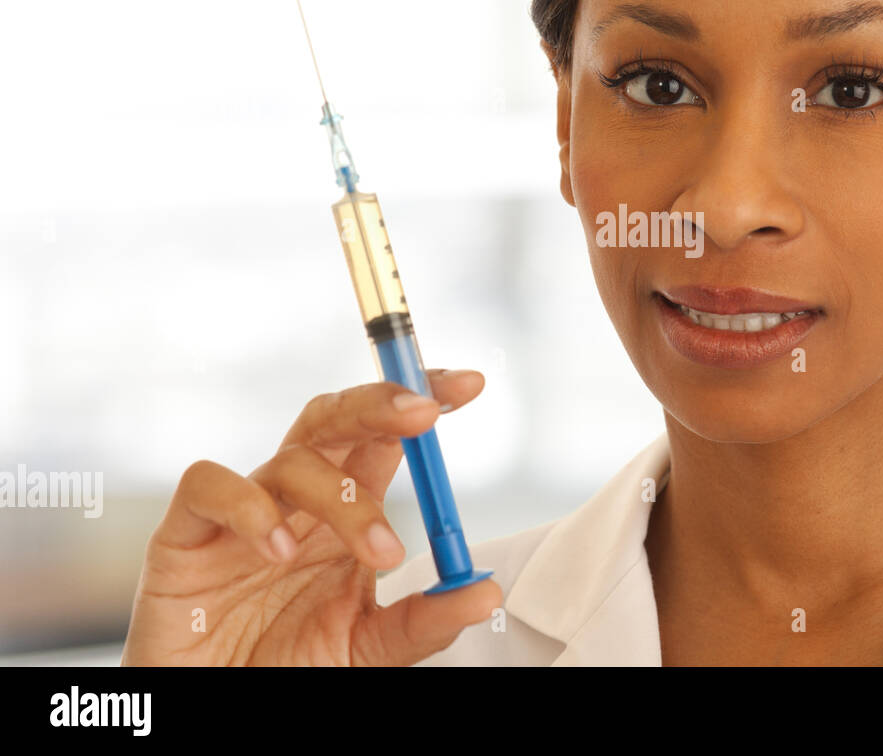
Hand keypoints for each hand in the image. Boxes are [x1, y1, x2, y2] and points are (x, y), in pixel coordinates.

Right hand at [121, 368, 499, 664]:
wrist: (219, 710)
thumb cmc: (289, 670)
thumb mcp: (370, 650)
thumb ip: (423, 622)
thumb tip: (484, 592)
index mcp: (346, 511)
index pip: (385, 436)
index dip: (421, 397)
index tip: (469, 385)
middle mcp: (297, 500)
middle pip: (336, 420)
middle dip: (382, 403)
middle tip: (424, 413)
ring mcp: (242, 513)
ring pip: (292, 458)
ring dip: (344, 498)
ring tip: (379, 554)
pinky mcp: (185, 534)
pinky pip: (210, 486)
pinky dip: (250, 508)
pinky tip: (279, 550)